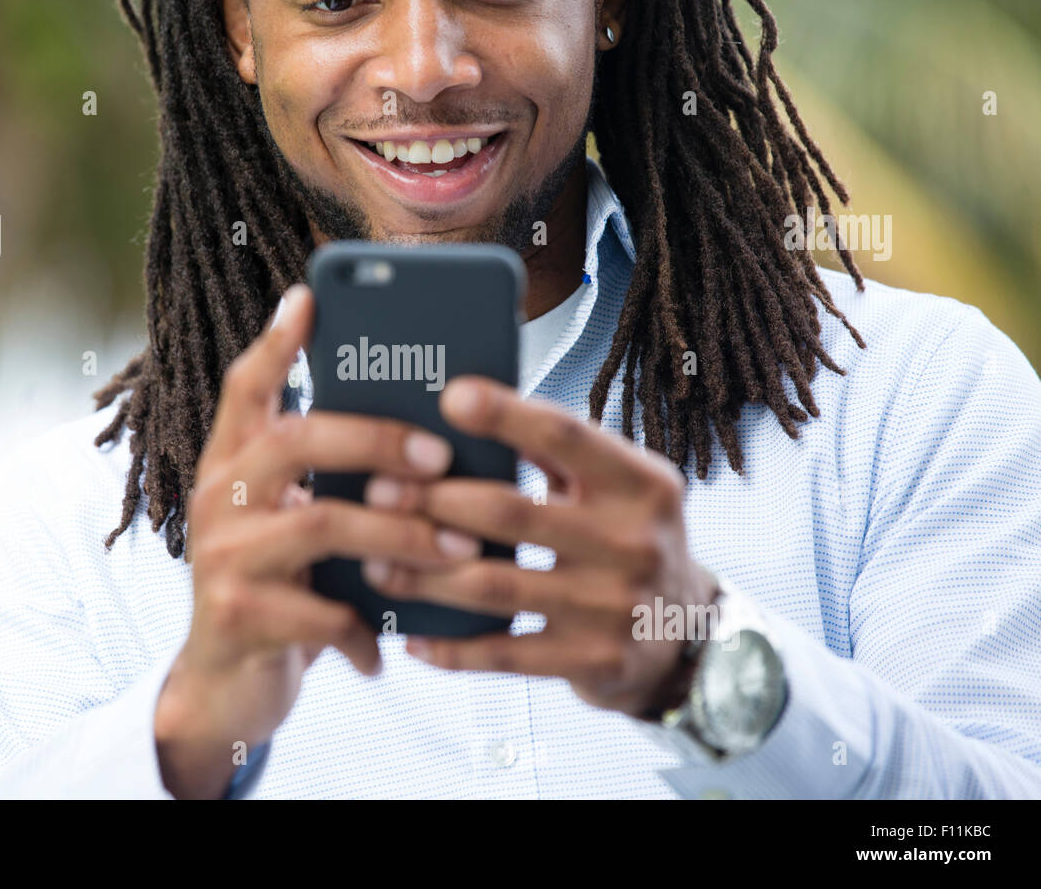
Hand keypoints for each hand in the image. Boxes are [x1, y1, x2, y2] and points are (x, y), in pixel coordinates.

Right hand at [154, 285, 482, 797]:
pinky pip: (323, 612)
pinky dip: (366, 628)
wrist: (223, 686)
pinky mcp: (237, 616)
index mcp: (235, 464)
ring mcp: (222, 555)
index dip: (279, 340)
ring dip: (403, 536)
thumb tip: (432, 447)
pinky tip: (387, 647)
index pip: (247, 385)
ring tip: (457, 552)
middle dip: (380, 439)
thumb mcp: (297, 525)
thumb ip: (334, 485)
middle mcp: (220, 497)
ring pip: (324, 522)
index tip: (310, 297)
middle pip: (299, 438)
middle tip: (442, 457)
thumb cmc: (282, 589)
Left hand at [359, 375, 718, 717]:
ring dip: (425, 575)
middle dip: (434, 501)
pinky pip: (506, 654)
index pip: (566, 436)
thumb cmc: (625, 541)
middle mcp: (634, 542)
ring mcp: (615, 607)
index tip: (450, 396)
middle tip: (377, 491)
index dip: (506, 415)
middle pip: (510, 512)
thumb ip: (559, 454)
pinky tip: (415, 638)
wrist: (682, 639)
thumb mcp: (618, 489)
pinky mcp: (595, 662)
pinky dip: (453, 647)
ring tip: (376, 562)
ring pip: (495, 586)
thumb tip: (468, 404)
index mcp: (641, 483)